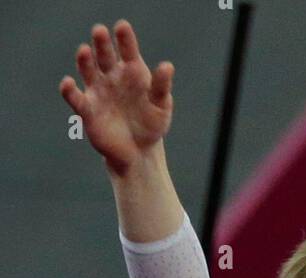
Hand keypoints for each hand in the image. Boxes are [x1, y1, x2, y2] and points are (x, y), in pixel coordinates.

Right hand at [60, 20, 173, 175]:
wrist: (138, 152)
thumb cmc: (151, 125)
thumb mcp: (161, 107)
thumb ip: (161, 87)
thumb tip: (167, 66)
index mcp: (132, 70)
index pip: (127, 49)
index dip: (124, 38)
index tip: (121, 27)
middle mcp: (112, 75)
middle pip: (104, 54)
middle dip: (101, 43)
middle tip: (99, 31)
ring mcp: (98, 90)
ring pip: (88, 70)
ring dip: (84, 60)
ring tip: (84, 51)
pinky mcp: (88, 109)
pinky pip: (76, 98)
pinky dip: (69, 91)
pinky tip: (68, 84)